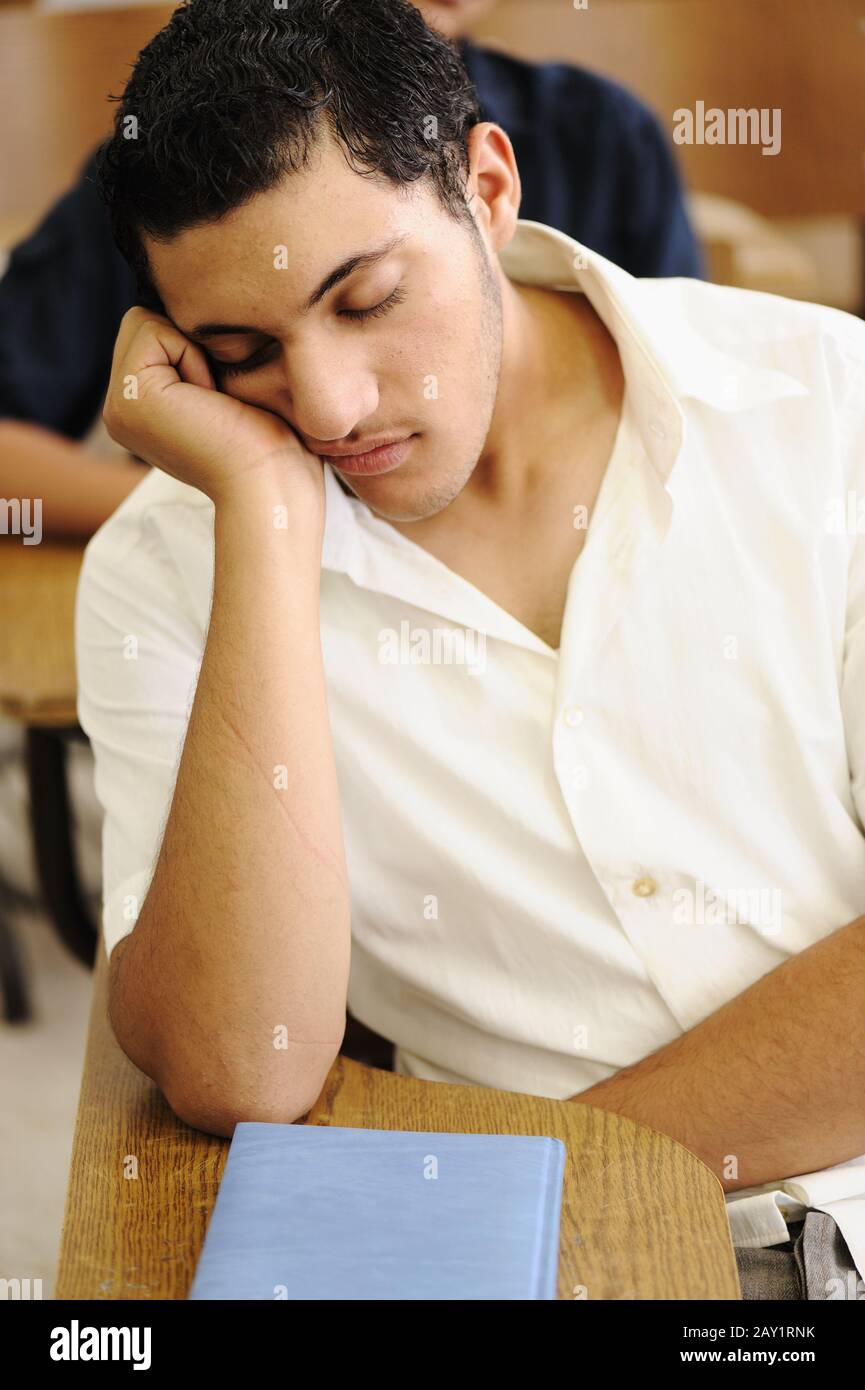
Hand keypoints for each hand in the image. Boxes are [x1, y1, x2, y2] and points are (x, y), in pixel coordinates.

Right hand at [102, 308, 324, 519]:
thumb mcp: (233, 389)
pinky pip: (154, 330)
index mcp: (142, 408)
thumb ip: (201, 355)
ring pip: (146, 319)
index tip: (226, 397)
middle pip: (144, 319)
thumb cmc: (274, 446)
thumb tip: (200, 302)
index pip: (153, 330)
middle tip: (220, 397)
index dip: (197, 343)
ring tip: (216, 400)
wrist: (274, 488)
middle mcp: (121, 408)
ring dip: (194, 349)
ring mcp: (118, 405)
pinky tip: (211, 400)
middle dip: (190, 342)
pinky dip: (193, 356)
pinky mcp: (129, 399)